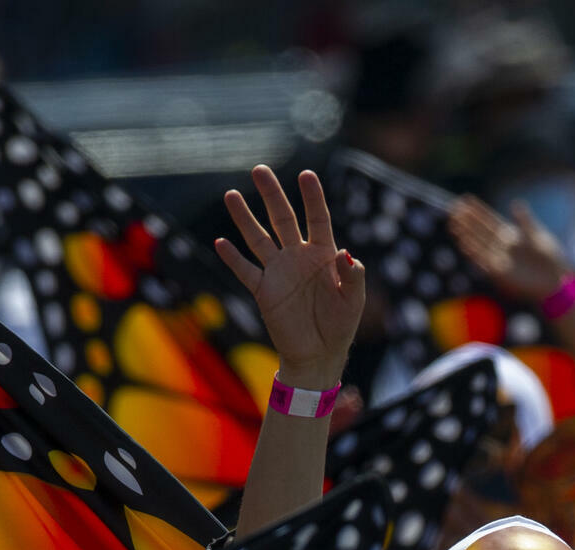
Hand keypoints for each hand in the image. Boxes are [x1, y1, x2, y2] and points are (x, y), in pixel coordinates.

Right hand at [216, 165, 365, 388]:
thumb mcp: (353, 300)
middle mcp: (298, 256)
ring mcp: (279, 272)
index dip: (312, 197)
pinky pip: (246, 271)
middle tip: (259, 169)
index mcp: (323, 254)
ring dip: (245, 218)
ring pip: (258, 239)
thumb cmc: (340, 325)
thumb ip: (353, 275)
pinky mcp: (264, 291)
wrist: (318, 355)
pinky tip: (221, 242)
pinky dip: (233, 258)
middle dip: (271, 195)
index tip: (306, 174)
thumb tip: (346, 253)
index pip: (317, 218)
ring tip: (231, 194)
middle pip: (282, 219)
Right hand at [449, 196, 573, 307]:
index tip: (465, 199)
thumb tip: (515, 203)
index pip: (490, 219)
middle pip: (480, 231)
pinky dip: (473, 254)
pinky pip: (483, 262)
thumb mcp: (537, 235)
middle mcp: (501, 245)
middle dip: (467, 221)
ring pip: (478, 245)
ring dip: (466, 236)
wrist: (554, 281)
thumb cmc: (548, 257)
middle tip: (453, 210)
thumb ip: (525, 221)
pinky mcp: (500, 273)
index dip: (477, 210)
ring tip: (454, 226)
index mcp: (510, 234)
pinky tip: (464, 245)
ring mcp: (499, 258)